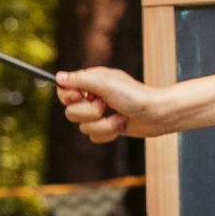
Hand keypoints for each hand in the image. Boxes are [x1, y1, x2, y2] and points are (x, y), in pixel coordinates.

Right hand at [55, 66, 214, 141]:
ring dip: (103, 124)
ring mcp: (100, 114)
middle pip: (71, 113)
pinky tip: (121, 124)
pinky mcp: (108, 128)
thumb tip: (58, 77)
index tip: (80, 96)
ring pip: (84, 128)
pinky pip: (95, 137)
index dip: (68, 97)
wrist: (156, 114)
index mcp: (90, 82)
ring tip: (119, 116)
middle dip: (89, 113)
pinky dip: (108, 133)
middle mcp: (93, 97)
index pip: (64, 91)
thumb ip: (79, 80)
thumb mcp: (104, 83)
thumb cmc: (133, 95)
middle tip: (106, 105)